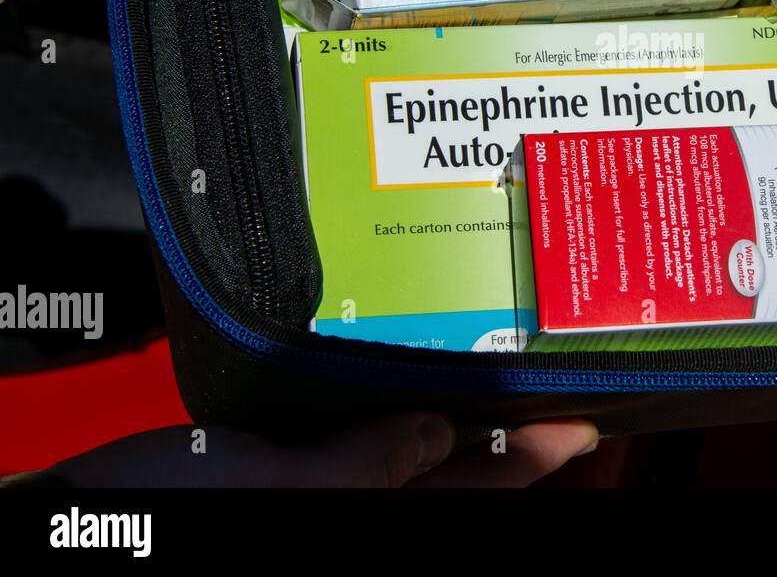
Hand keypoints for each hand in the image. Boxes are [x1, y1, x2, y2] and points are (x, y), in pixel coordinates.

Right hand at [12, 413, 598, 486]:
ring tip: (492, 361)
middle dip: (508, 431)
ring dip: (454, 411)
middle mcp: (361, 510)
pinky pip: (362, 439)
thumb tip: (433, 432)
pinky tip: (397, 364)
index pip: (481, 489)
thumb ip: (368, 466)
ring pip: (414, 452)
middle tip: (550, 379)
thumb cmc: (176, 516)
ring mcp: (328, 491)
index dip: (540, 456)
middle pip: (458, 472)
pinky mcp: (293, 468)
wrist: (80, 518)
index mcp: (371, 523)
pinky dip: (390, 405)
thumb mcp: (279, 491)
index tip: (588, 423)